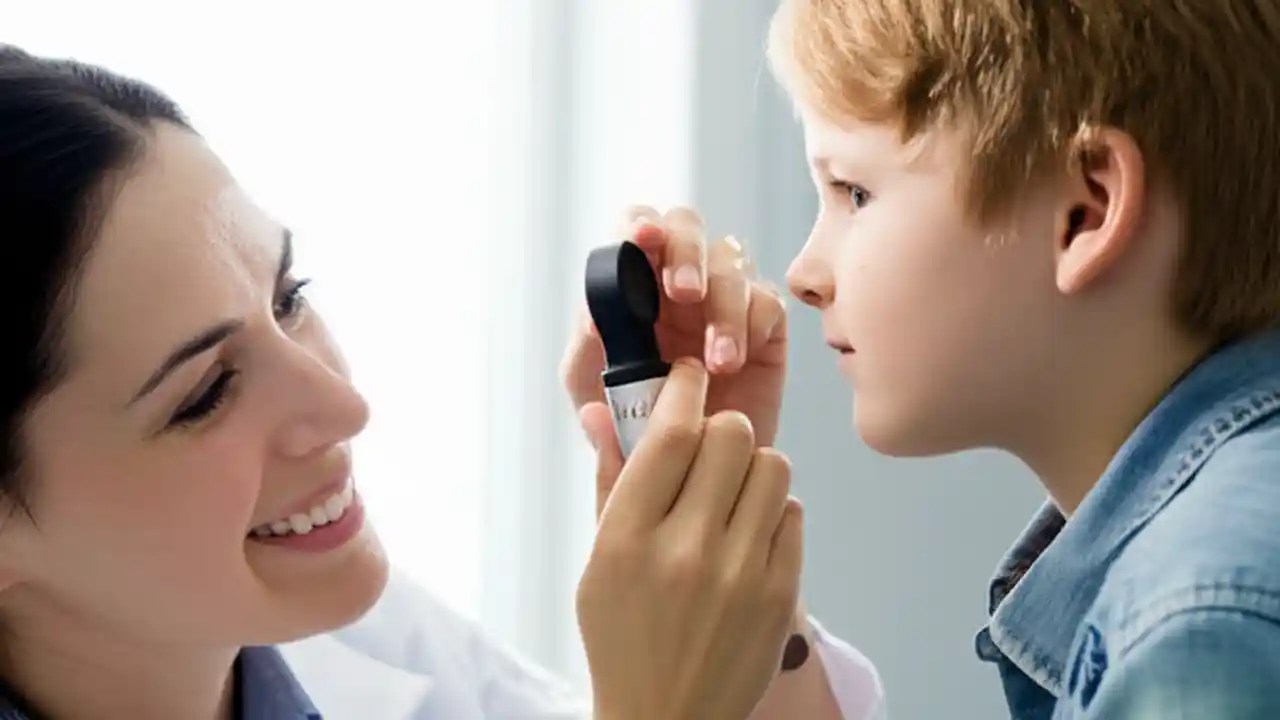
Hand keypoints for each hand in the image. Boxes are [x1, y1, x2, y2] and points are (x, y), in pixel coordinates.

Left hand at [562, 206, 787, 447]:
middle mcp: (678, 278)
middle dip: (687, 252)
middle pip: (687, 226)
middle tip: (684, 294)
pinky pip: (766, 302)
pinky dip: (752, 326)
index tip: (642, 240)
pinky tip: (735, 364)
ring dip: (724, 306)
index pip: (637, 228)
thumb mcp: (592, 392)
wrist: (686, 471)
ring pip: (733, 262)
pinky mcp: (764, 326)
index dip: (641, 225)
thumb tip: (592, 320)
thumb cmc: (631, 422)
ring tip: (716, 363)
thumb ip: (585, 355)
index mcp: (633, 281)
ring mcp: (724, 298)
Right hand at [576, 359, 803, 719]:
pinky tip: (748, 536)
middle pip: (731, 436)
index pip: (672, 432)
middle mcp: (686, 550)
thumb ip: (607, 482)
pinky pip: (793, 512)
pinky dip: (773, 512)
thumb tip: (597, 409)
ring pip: (772, 466)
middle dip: (720, 429)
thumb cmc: (622, 636)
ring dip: (751, 468)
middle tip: (709, 448)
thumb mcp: (595, 562)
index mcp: (627, 538)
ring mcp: (740, 574)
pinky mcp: (780, 594)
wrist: (666, 718)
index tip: (690, 378)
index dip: (686, 389)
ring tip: (731, 495)